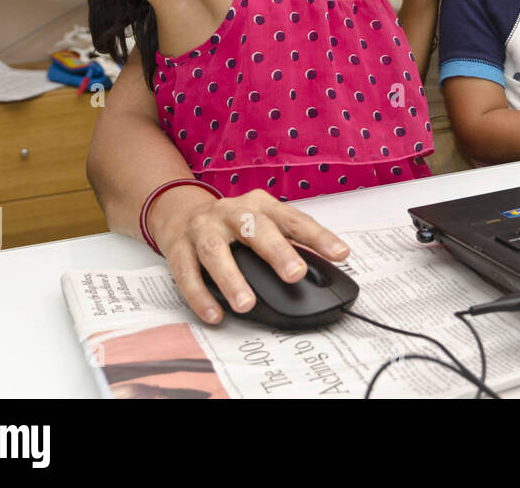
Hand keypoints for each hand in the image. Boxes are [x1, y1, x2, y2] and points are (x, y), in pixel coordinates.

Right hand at [150, 188, 350, 324]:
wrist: (180, 211)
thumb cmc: (232, 222)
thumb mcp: (263, 222)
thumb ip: (288, 241)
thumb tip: (321, 268)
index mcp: (260, 205)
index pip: (294, 220)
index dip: (319, 237)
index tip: (341, 253)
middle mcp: (232, 213)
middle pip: (255, 229)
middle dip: (277, 252)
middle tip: (294, 274)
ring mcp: (203, 228)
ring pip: (216, 252)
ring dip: (232, 279)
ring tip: (246, 304)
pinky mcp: (178, 248)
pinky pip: (187, 273)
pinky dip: (200, 296)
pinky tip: (215, 314)